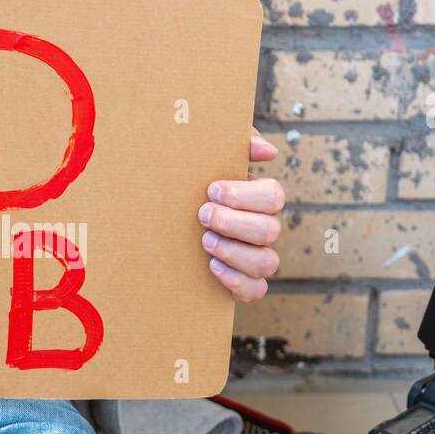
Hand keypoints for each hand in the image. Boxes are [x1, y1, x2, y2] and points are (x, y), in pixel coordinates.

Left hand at [200, 129, 283, 301]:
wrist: (160, 219)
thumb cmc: (192, 182)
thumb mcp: (208, 156)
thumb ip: (238, 143)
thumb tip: (268, 151)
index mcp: (259, 197)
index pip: (274, 195)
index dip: (244, 195)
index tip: (211, 190)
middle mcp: (264, 228)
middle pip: (270, 230)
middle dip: (233, 223)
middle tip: (202, 215)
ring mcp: (256, 256)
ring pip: (268, 263)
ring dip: (235, 252)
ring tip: (205, 242)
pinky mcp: (243, 281)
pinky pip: (256, 290)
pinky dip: (237, 282)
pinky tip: (213, 267)